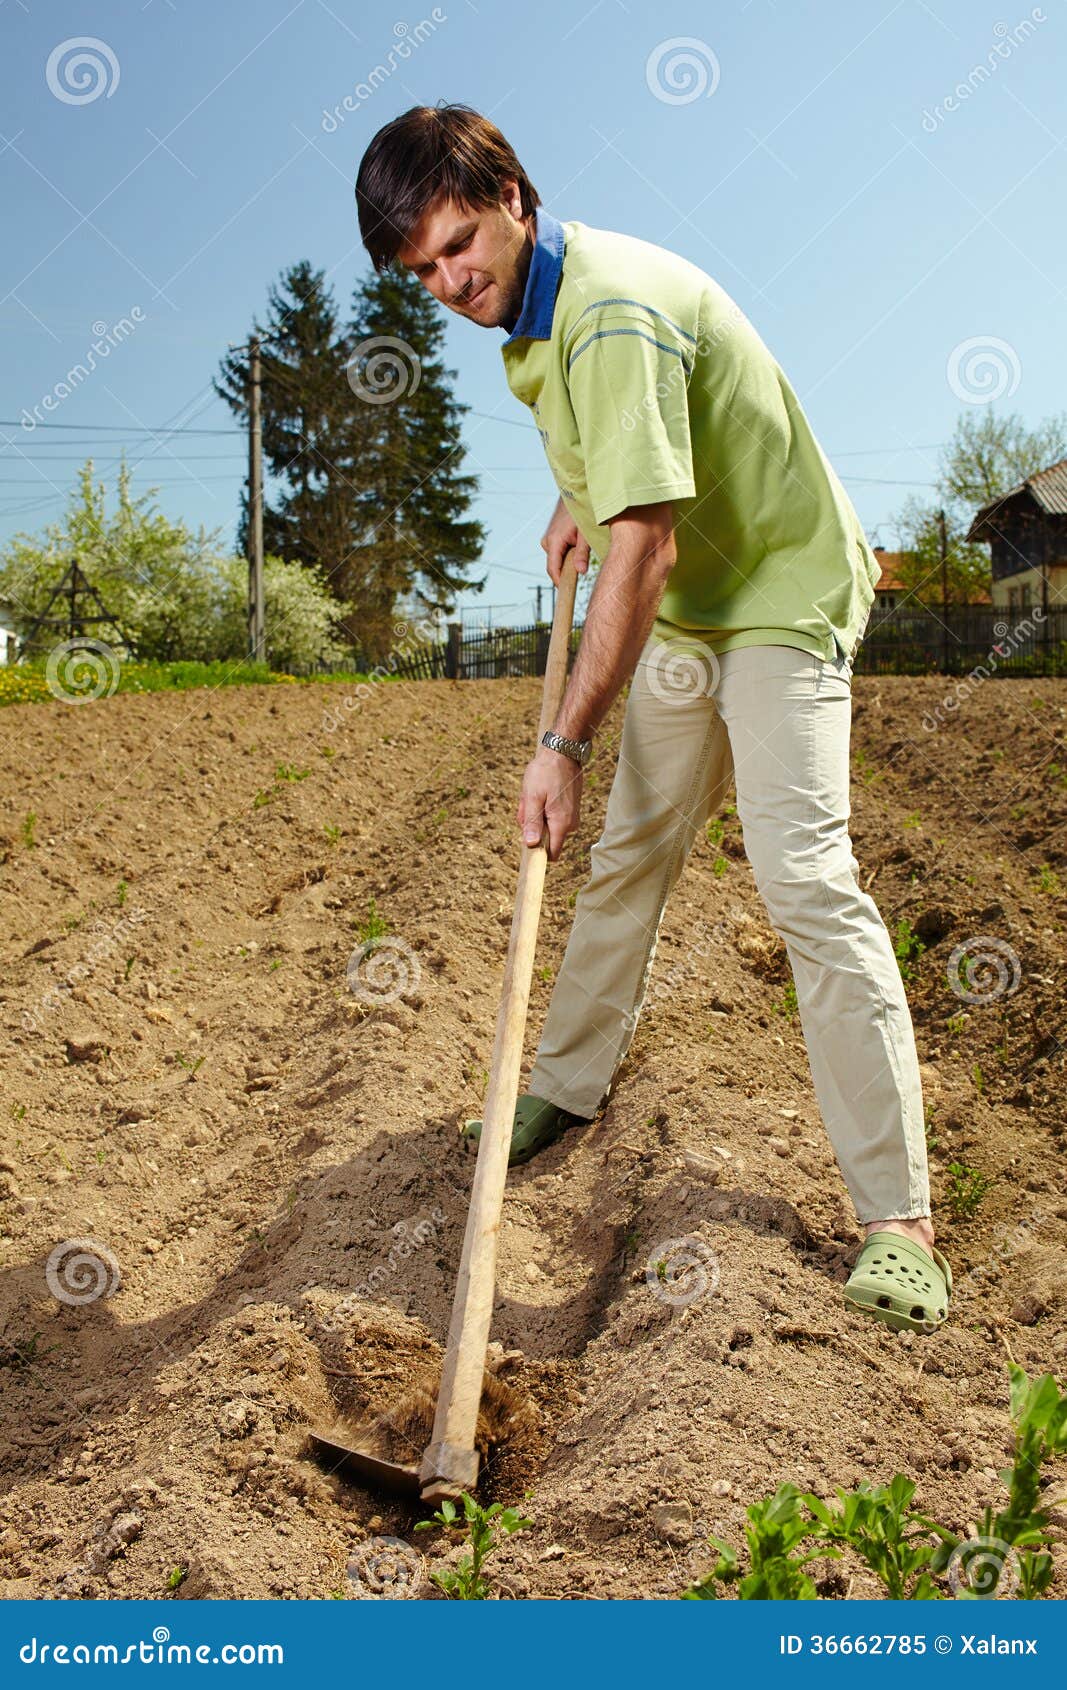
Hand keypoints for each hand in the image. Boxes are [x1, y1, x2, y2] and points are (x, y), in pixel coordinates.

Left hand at [516, 746, 582, 862]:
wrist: (563, 753)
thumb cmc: (546, 772)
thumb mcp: (532, 796)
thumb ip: (532, 822)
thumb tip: (531, 845)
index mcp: (561, 823)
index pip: (552, 853)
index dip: (538, 852)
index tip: (527, 840)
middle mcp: (570, 824)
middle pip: (546, 838)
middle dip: (533, 826)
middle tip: (528, 804)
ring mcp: (572, 816)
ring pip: (547, 826)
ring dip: (537, 815)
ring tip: (535, 795)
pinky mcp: (571, 810)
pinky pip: (553, 817)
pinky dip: (543, 808)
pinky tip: (542, 793)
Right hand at [541, 497, 590, 586]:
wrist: (575, 494)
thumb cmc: (583, 513)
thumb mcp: (586, 534)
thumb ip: (582, 553)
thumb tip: (581, 572)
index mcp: (554, 541)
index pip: (553, 569)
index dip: (560, 582)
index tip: (567, 593)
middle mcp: (547, 541)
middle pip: (555, 566)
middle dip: (567, 571)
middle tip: (583, 567)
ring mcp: (547, 539)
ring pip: (557, 559)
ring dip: (568, 560)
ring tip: (582, 547)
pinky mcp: (550, 537)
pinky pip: (557, 552)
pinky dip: (566, 553)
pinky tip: (576, 543)